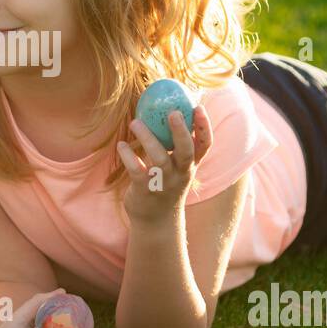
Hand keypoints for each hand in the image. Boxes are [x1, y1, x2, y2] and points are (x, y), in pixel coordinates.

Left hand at [117, 107, 212, 224]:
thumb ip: (175, 145)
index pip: (204, 145)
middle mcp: (180, 174)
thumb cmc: (165, 185)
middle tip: (173, 112)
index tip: (198, 106)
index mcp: (190, 165)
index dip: (204, 126)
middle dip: (182, 132)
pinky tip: (121, 144)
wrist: (156, 221)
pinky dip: (128, 156)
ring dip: (147, 138)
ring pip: (159, 159)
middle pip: (186, 151)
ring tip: (135, 122)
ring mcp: (164, 183)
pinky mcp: (145, 190)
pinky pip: (137, 170)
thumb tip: (170, 109)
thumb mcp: (177, 167)